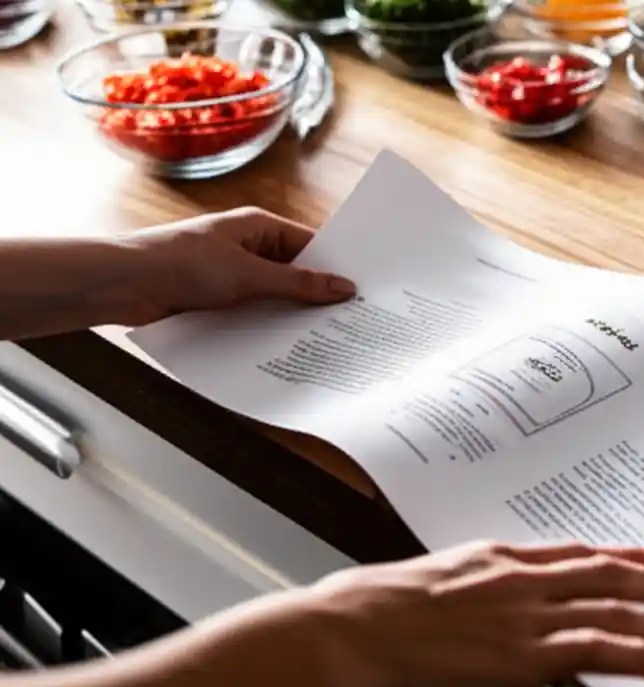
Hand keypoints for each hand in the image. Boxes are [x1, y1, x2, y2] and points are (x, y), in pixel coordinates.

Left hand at [121, 206, 355, 324]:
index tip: (362, 289)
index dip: (335, 265)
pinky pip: (253, 311)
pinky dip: (267, 324)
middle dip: (317, 294)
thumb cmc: (181, 264)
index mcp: (258, 227)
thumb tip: (343, 287)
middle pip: (295, 271)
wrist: (123, 284)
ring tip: (324, 336)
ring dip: (291, 313)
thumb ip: (298, 284)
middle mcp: (248, 247)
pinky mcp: (216, 298)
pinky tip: (285, 343)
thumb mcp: (249, 275)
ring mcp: (231, 274)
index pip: (310, 244)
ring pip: (274, 295)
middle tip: (351, 319)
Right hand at [299, 540, 643, 686]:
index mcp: (495, 561)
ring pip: (617, 610)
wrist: (347, 634)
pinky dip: (641, 654)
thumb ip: (464, 595)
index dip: (617, 556)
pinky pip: (600, 650)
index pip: (572, 554)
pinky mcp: (526, 654)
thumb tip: (469, 614)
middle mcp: (521, 580)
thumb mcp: (425, 588)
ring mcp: (527, 615)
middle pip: (608, 576)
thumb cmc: (367, 613)